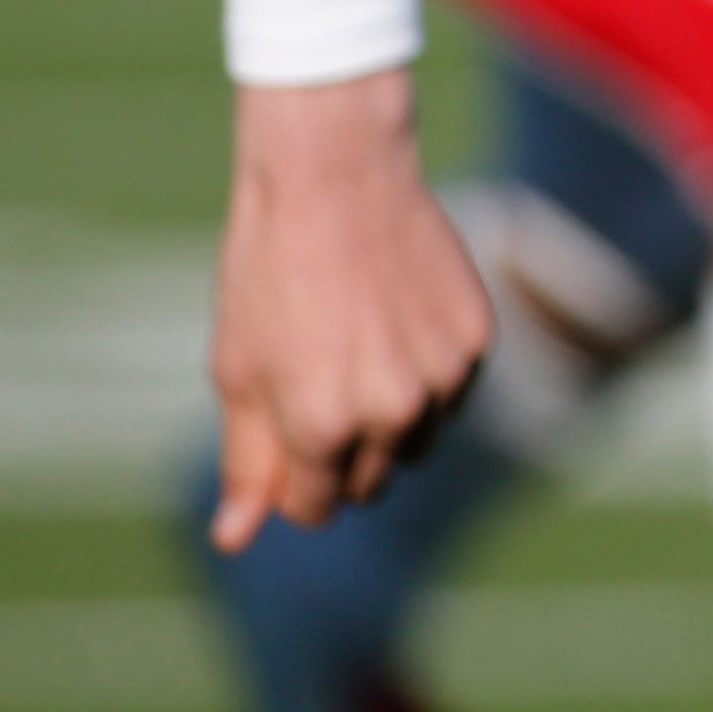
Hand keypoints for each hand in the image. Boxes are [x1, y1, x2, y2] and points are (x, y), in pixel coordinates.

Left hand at [206, 68, 489, 553]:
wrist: (335, 173)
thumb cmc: (269, 270)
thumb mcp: (238, 370)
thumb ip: (246, 461)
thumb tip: (235, 538)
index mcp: (323, 427)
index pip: (316, 508)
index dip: (291, 478)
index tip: (280, 432)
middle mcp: (393, 411)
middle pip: (369, 482)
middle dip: (339, 452)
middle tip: (314, 381)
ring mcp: (444, 375)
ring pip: (416, 440)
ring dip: (388, 418)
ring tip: (356, 346)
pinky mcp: (477, 338)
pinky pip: (451, 391)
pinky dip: (425, 372)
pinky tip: (394, 318)